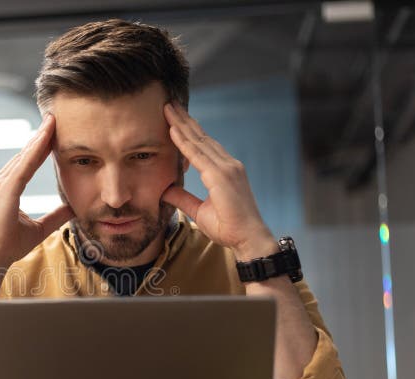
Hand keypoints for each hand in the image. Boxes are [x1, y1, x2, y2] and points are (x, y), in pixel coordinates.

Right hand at [0, 114, 73, 268]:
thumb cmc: (10, 245)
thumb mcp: (39, 228)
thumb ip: (56, 216)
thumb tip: (74, 208)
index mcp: (5, 188)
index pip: (25, 162)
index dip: (39, 146)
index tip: (52, 131)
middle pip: (23, 155)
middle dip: (40, 136)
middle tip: (54, 118)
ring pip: (23, 157)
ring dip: (39, 139)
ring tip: (53, 122)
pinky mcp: (3, 191)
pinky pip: (22, 168)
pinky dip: (34, 153)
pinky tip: (45, 140)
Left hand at [161, 103, 276, 260]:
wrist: (248, 239)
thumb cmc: (228, 228)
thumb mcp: (198, 211)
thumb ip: (183, 198)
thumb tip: (166, 191)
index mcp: (224, 171)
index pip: (202, 146)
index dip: (187, 131)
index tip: (173, 118)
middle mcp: (227, 164)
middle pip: (201, 137)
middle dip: (184, 120)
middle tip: (168, 104)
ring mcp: (226, 168)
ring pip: (199, 141)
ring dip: (181, 124)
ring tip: (167, 109)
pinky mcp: (222, 176)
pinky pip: (198, 155)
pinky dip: (184, 142)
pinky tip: (173, 130)